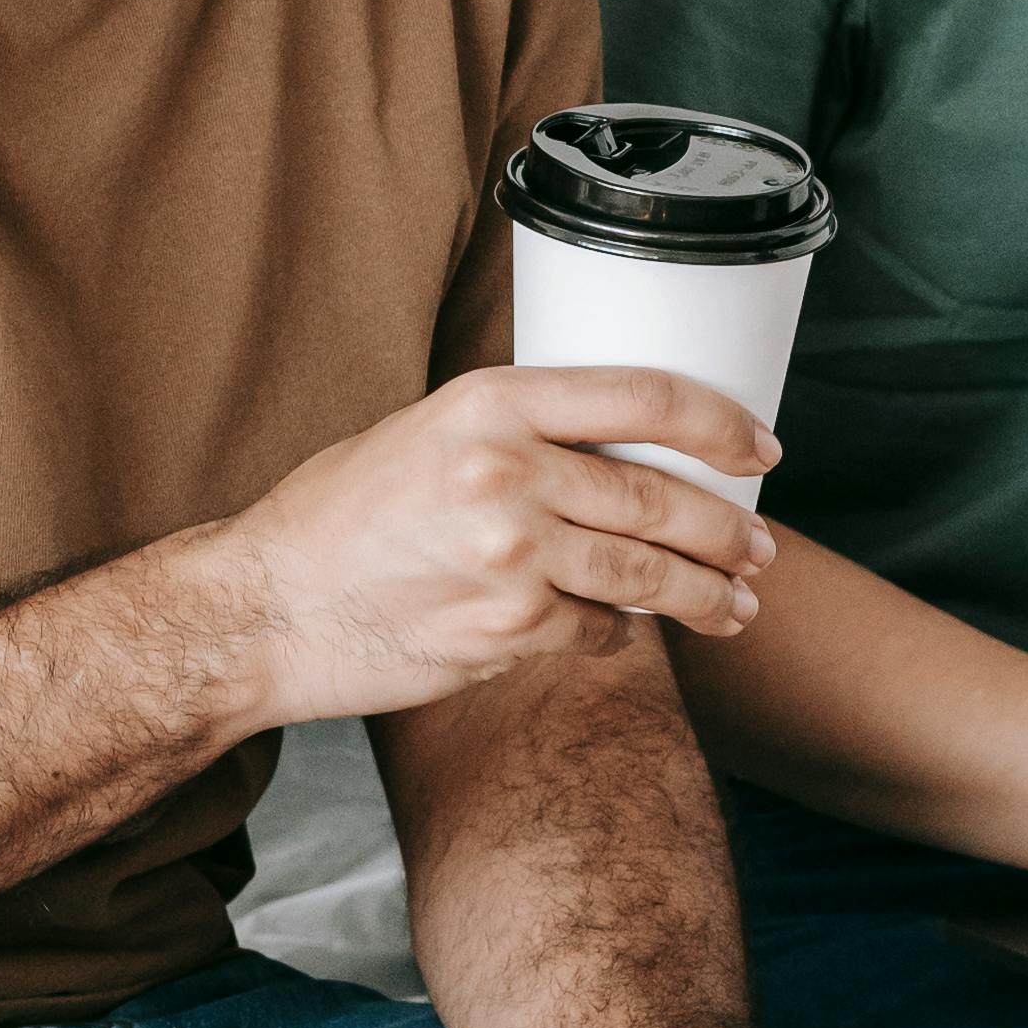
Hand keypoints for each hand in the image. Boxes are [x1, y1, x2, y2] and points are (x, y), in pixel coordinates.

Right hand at [210, 367, 783, 730]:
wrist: (266, 608)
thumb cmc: (340, 516)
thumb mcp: (424, 432)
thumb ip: (516, 433)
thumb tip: (618, 446)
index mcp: (490, 403)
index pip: (642, 395)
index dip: (720, 422)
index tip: (761, 447)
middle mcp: (506, 472)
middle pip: (658, 497)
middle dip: (726, 529)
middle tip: (761, 549)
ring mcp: (511, 557)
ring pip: (646, 575)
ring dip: (705, 594)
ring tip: (738, 605)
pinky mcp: (506, 631)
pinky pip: (596, 631)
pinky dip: (617, 632)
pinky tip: (626, 631)